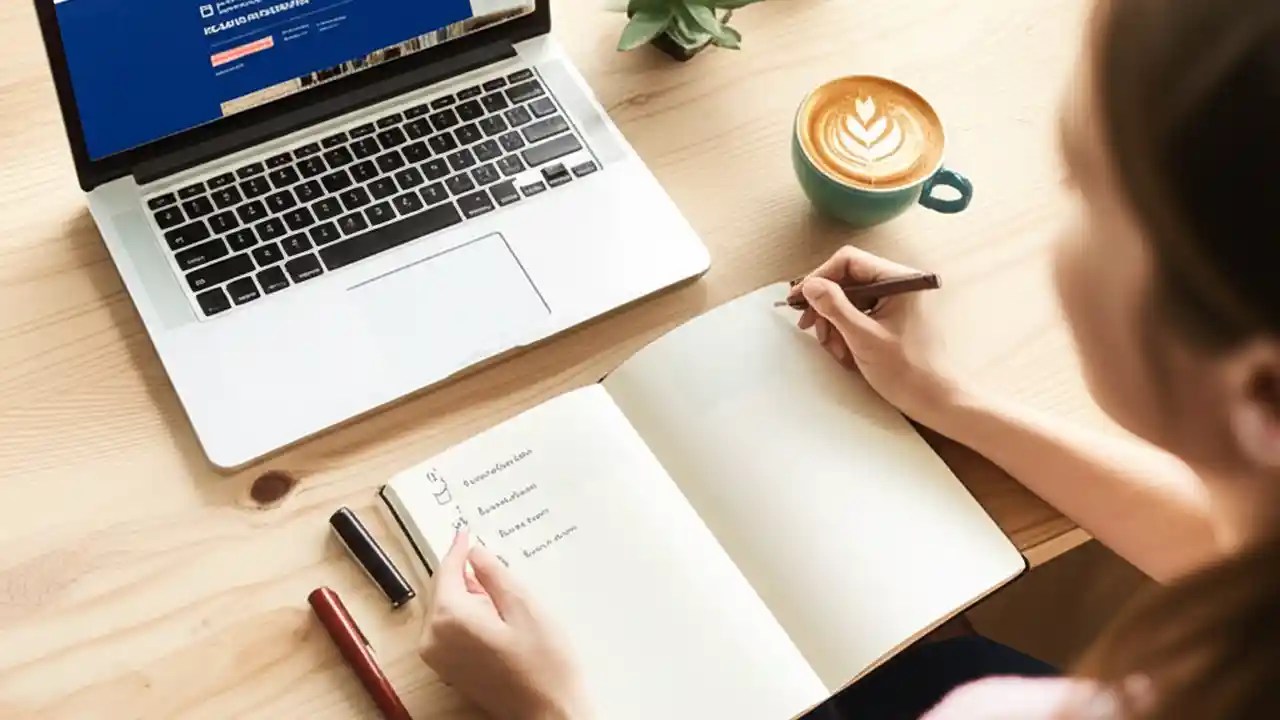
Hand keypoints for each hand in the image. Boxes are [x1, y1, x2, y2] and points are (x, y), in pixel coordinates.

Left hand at [420, 531, 590, 719]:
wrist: (548, 713)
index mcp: (450, 618)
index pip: (448, 571)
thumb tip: (476, 553)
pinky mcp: (448, 669)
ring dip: (470, 596)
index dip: (460, 549)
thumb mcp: (525, 606)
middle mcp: (434, 638)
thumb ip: (494, 575)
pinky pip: (451, 629)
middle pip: (444, 589)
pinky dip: (468, 616)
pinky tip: (498, 617)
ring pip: (448, 608)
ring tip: (505, 597)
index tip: (467, 533)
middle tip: (494, 563)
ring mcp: (438, 657)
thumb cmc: (544, 666)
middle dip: (466, 574)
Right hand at [789, 246, 962, 425]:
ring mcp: (898, 301)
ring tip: (835, 349)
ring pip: (852, 300)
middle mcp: (901, 284)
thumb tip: (809, 285)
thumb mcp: (864, 337)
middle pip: (849, 280)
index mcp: (901, 280)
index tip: (800, 299)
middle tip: (810, 328)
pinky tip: (845, 352)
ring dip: (835, 323)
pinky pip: (862, 314)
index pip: (849, 261)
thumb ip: (835, 307)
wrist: (937, 400)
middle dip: (827, 306)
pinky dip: (848, 331)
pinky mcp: (895, 317)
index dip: (820, 277)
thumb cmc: (908, 371)